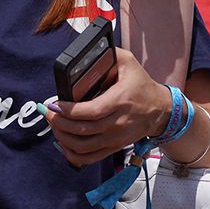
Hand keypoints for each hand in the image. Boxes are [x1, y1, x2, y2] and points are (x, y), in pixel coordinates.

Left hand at [45, 47, 166, 166]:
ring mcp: (116, 138)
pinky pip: (89, 158)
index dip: (70, 110)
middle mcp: (118, 123)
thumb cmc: (141, 85)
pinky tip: (63, 143)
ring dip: (63, 138)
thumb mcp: (128, 62)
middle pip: (83, 130)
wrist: (160, 110)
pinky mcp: (114, 147)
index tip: (55, 104)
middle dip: (60, 122)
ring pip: (83, 147)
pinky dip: (72, 154)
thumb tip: (87, 50)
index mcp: (120, 101)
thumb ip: (109, 53)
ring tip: (54, 124)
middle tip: (49, 113)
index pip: (91, 111)